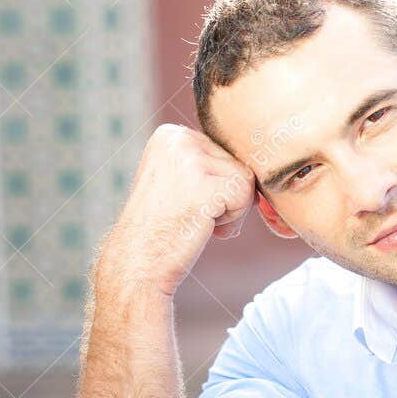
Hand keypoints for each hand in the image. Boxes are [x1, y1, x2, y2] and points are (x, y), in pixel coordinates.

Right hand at [98, 123, 258, 298]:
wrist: (138, 263)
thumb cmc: (163, 228)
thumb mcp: (179, 179)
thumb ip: (207, 160)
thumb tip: (258, 154)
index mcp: (170, 134)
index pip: (224, 152)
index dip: (216, 186)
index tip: (186, 202)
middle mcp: (177, 138)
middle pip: (237, 163)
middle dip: (224, 196)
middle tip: (190, 215)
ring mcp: (189, 160)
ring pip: (245, 179)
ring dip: (230, 209)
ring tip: (195, 220)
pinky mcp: (204, 185)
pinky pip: (245, 195)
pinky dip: (232, 220)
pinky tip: (202, 226)